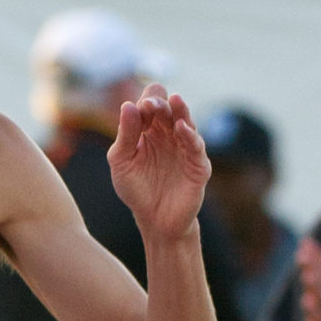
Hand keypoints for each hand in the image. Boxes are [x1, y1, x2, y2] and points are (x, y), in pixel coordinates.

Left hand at [109, 83, 210, 239]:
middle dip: (159, 104)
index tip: (137, 109)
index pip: (150, 106)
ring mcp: (185, 148)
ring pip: (186, 122)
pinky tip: (181, 127)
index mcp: (149, 130)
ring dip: (180, 111)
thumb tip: (127, 105)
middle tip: (151, 104)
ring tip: (174, 100)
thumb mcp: (122, 161)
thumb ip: (126, 135)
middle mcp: (170, 134)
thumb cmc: (137, 189)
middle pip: (168, 109)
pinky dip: (190, 135)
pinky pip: (196, 146)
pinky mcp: (198, 165)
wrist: (154, 220)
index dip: (145, 105)